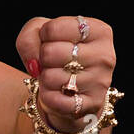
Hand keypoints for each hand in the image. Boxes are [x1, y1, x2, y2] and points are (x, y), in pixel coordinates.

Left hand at [16, 16, 116, 132]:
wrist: (72, 87)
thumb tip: (35, 64)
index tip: (53, 40)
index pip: (53, 29)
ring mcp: (100, 82)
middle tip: (54, 62)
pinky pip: (54, 100)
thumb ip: (29, 37)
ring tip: (58, 77)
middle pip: (50, 52)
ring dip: (45, 79)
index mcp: (98, 30)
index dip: (43, 36)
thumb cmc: (57, 52)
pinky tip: (58, 93)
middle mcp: (105, 55)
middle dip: (43, 58)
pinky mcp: (91, 105)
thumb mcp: (41, 33)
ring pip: (50, 78)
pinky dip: (47, 98)